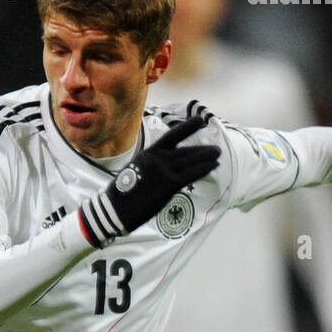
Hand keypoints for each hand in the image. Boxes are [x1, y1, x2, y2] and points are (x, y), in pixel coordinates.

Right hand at [78, 114, 220, 247]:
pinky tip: (213, 166)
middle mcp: (157, 158)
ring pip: (190, 161)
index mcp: (148, 153)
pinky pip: (190, 174)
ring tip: (217, 156)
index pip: (172, 136)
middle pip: (185, 151)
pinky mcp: (168, 185)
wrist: (113, 210)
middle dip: (202, 150)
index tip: (201, 121)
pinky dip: (203, 169)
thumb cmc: (120, 195)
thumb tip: (162, 166)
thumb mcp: (133, 171)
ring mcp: (163, 171)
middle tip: (215, 149)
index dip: (188, 127)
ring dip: (206, 158)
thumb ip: (150, 165)